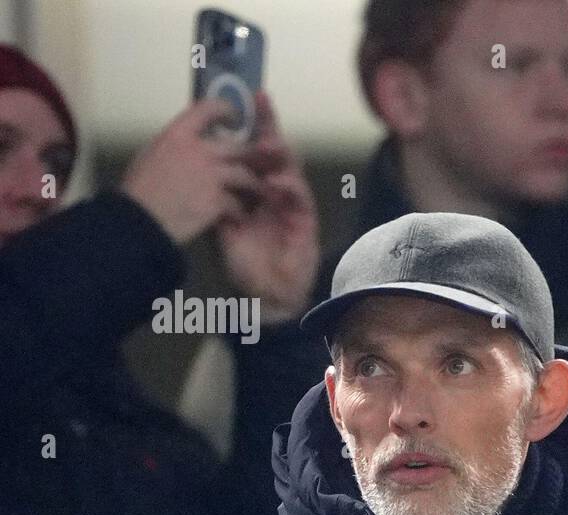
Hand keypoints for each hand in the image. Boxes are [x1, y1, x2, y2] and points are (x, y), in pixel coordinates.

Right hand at [121, 99, 258, 245]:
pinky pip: (238, 203)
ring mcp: (211, 176)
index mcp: (177, 135)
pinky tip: (237, 216)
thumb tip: (185, 144)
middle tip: (256, 163)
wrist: (138, 220)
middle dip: (250, 156)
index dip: (224, 109)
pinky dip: (239, 211)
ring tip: (252, 193)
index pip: (207, 109)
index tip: (232, 116)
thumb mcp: (149, 155)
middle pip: (238, 146)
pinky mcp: (217, 201)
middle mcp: (198, 151)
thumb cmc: (137, 190)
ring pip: (245, 175)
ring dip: (250, 186)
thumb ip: (173, 146)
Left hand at [217, 92, 320, 322]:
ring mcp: (292, 208)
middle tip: (264, 106)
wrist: (263, 300)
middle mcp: (276, 194)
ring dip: (281, 156)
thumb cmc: (246, 265)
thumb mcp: (223, 227)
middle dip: (271, 129)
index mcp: (256, 191)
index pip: (254, 153)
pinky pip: (300, 202)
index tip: (249, 99)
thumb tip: (200, 174)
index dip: (254, 126)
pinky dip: (289, 190)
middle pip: (276, 155)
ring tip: (269, 143)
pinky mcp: (305, 225)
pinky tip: (277, 182)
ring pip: (291, 172)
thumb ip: (218, 201)